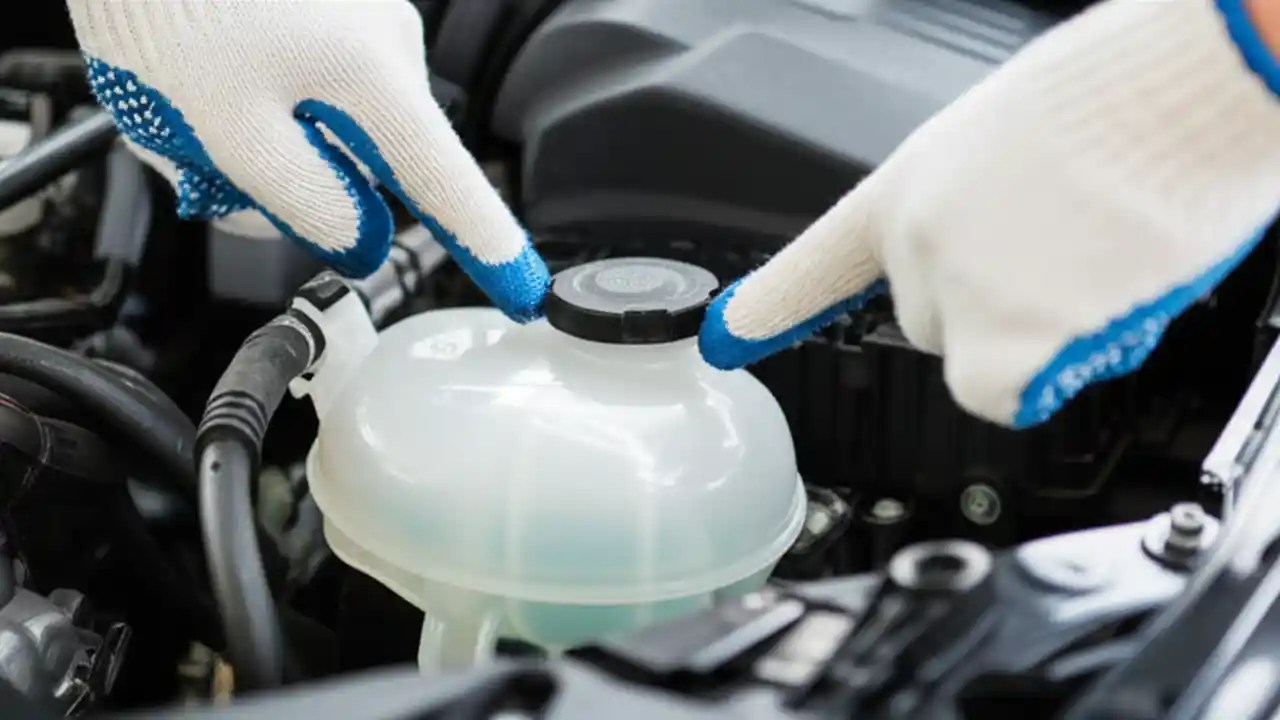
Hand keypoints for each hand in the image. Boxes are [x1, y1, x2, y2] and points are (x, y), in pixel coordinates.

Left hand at [67, 0, 548, 320]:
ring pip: (335, 125)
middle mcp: (388, 42)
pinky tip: (206, 73)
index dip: (487, 252)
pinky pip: (312, 83)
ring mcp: (363, 15)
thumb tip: (360, 241)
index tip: (524, 292)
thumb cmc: (168, 3)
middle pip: (373, 163)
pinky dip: (262, 100)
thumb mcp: (226, 132)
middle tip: (213, 165)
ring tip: (196, 105)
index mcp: (374, 78)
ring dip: (272, 139)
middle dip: (305, 184)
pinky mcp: (332, 4)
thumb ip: (306, 203)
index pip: (447, 189)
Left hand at [699, 0, 1279, 427]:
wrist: (1189, 83)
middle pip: (933, 322)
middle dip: (993, 306)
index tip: (727, 338)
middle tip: (1064, 250)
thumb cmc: (1127, 94)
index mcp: (909, 183)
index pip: (819, 263)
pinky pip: (1008, 392)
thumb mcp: (1014, 137)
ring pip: (979, 359)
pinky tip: (1093, 303)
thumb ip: (982, 203)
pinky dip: (1052, 368)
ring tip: (1095, 259)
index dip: (771, 306)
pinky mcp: (1001, 344)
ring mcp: (951, 295)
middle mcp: (911, 243)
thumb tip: (1008, 240)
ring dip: (1031, 332)